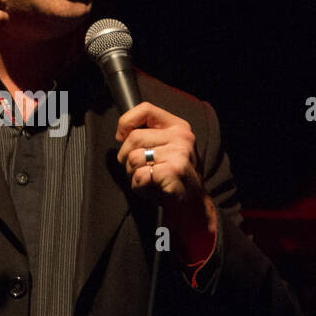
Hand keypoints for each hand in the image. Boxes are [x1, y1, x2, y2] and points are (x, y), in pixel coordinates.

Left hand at [116, 102, 216, 260]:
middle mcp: (182, 137)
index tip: (121, 137)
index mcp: (178, 127)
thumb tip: (121, 133)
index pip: (145, 109)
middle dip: (126, 158)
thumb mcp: (166, 150)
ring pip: (133, 158)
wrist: (194, 206)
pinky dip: (140, 187)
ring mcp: (179, 153)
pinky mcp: (174, 171)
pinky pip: (139, 176)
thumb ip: (149, 136)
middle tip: (140, 171)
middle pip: (134, 138)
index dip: (126, 122)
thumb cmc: (173, 178)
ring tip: (150, 181)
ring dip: (133, 175)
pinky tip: (154, 190)